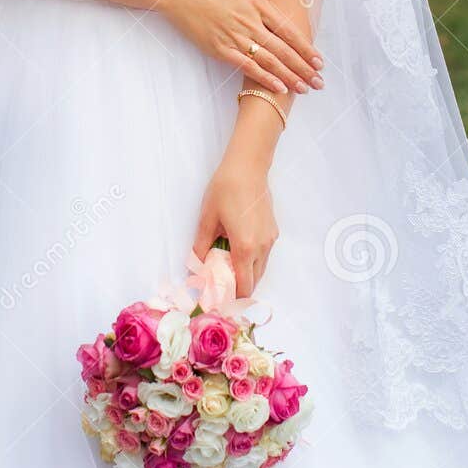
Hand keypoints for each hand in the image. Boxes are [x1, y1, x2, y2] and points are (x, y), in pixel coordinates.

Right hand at [159, 0, 323, 95]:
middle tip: (319, 82)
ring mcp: (235, 35)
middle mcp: (250, 20)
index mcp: (257, 2)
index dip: (305, 47)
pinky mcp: (219, 48)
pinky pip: (246, 66)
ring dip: (289, 75)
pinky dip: (264, 77)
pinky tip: (278, 87)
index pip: (288, 29)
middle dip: (303, 67)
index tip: (319, 60)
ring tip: (304, 88)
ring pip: (269, 60)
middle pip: (283, 48)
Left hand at [193, 141, 278, 297]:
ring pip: (261, 268)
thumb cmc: (225, 190)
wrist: (248, 167)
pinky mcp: (273, 231)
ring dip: (246, 274)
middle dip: (239, 288)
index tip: (219, 301)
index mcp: (245, 248)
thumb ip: (201, 247)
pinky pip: (264, 255)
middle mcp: (262, 247)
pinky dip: (253, 261)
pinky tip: (238, 251)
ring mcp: (270, 239)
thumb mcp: (207, 219)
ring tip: (226, 270)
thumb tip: (194, 267)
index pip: (243, 286)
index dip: (232, 298)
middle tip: (221, 287)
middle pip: (254, 281)